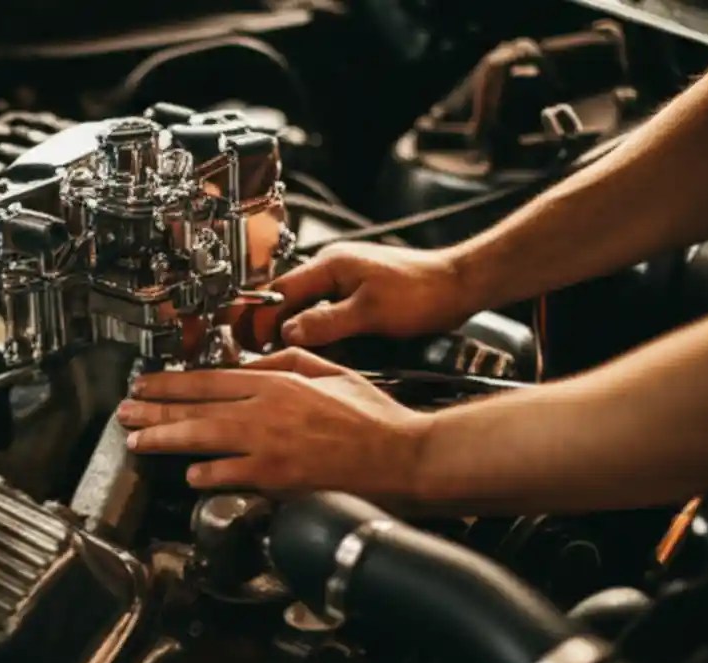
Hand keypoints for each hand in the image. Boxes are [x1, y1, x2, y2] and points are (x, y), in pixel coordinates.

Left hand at [116, 348, 428, 493]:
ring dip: (165, 439)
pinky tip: (189, 474)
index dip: (172, 382)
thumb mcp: (329, 370)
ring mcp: (270, 444)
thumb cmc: (373, 417)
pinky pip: (231, 473)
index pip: (210, 378)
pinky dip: (207, 473)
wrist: (403, 454)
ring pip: (204, 437)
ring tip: (138, 441)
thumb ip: (287, 361)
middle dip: (154, 409)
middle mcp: (267, 409)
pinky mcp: (279, 476)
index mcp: (278, 381)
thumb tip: (254, 361)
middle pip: (197, 406)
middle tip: (125, 412)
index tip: (146, 384)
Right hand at [241, 242, 475, 348]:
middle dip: (272, 323)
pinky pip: (326, 311)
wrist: (459, 286)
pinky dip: (316, 329)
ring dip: (295, 328)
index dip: (262, 316)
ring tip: (280, 353)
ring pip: (307, 306)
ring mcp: (346, 281)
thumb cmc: (423, 293)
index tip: (248, 340)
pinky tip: (315, 348)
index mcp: (330, 264)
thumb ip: (326, 323)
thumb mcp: (370, 313)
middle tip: (256, 351)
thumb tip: (288, 333)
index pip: (281, 290)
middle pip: (289, 298)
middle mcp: (334, 268)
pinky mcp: (359, 294)